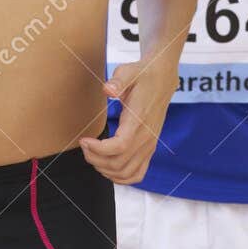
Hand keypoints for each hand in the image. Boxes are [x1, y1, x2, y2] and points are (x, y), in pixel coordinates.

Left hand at [81, 60, 176, 183]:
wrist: (163, 78)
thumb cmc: (142, 74)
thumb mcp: (129, 71)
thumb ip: (119, 81)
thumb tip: (108, 90)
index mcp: (139, 121)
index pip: (119, 147)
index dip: (97, 149)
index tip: (84, 139)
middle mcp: (146, 137)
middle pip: (118, 163)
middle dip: (95, 159)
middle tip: (85, 145)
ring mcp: (149, 145)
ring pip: (126, 172)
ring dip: (105, 169)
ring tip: (94, 155)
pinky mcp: (150, 148)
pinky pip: (137, 174)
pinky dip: (121, 177)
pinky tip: (108, 167)